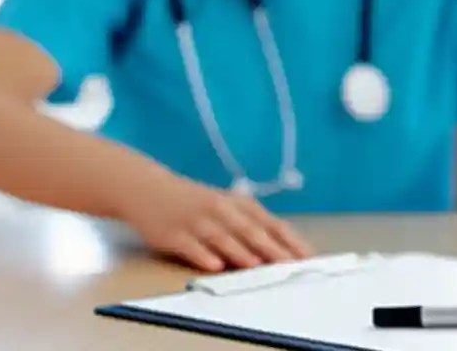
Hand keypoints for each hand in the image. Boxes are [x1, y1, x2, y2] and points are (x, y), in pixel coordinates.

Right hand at [117, 174, 313, 271]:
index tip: (307, 257)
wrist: (149, 190)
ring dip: (240, 251)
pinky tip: (214, 265)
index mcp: (239, 205)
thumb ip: (252, 226)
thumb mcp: (227, 207)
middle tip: (289, 266)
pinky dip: (203, 255)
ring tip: (257, 264)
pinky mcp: (174, 234)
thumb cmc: (197, 203)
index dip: (290, 241)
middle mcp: (221, 210)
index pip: (272, 224)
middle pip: (251, 231)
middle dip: (272, 249)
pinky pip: (191, 246)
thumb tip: (282, 248)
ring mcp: (197, 221)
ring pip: (222, 238)